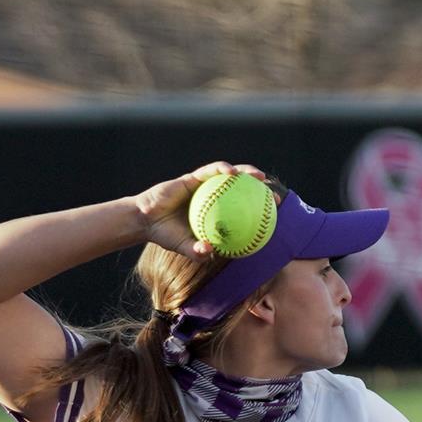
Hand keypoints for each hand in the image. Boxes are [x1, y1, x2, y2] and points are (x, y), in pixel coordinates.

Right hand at [134, 161, 269, 259]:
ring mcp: (205, 187)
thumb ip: (197, 251)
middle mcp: (215, 200)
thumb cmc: (166, 235)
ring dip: (247, 173)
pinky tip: (230, 172)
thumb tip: (211, 252)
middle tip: (275, 197)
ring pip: (231, 177)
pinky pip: (211, 171)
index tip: (275, 218)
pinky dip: (222, 169)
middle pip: (243, 193)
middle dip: (262, 192)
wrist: (145, 220)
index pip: (244, 212)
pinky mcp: (193, 177)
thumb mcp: (184, 247)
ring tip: (259, 176)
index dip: (261, 214)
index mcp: (217, 215)